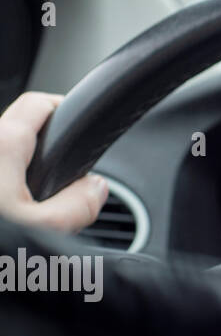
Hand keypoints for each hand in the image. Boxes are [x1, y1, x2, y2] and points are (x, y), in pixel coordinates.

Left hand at [0, 91, 107, 233]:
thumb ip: (77, 206)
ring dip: (22, 169)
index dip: (68, 109)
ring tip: (35, 201)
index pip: (40, 103)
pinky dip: (7, 186)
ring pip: (5, 153)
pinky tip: (10, 215)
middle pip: (20, 126)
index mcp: (1, 143)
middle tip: (64, 172)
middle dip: (46, 145)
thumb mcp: (39, 232)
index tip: (84, 127)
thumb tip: (96, 190)